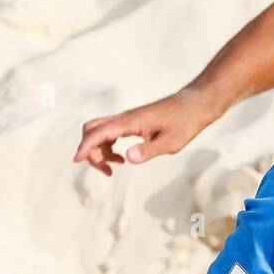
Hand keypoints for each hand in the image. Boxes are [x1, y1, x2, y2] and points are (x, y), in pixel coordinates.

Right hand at [73, 88, 219, 175]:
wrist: (197, 104)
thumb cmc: (186, 122)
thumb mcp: (172, 142)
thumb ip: (149, 151)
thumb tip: (128, 158)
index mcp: (131, 122)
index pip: (98, 133)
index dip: (86, 147)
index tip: (76, 160)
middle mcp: (125, 118)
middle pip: (92, 130)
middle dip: (91, 150)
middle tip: (107, 170)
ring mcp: (128, 118)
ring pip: (100, 130)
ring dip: (100, 149)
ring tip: (115, 166)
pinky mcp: (134, 121)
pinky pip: (111, 131)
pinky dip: (109, 145)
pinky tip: (123, 157)